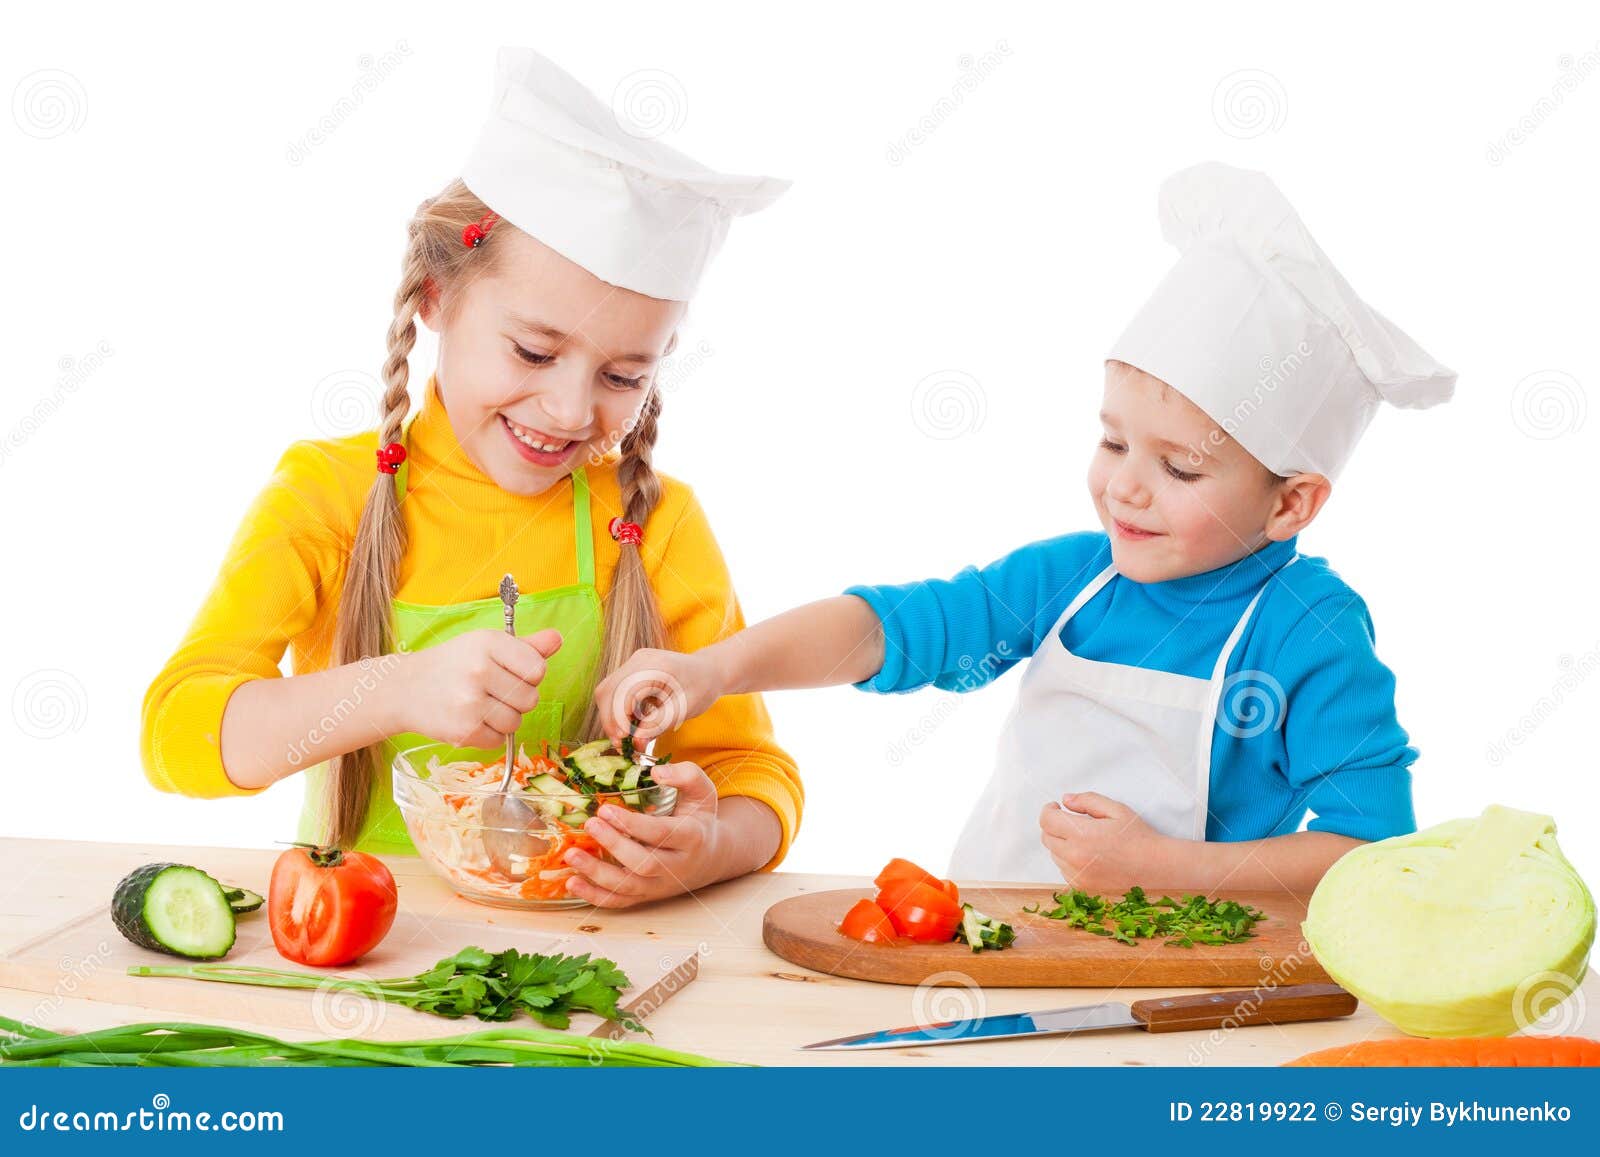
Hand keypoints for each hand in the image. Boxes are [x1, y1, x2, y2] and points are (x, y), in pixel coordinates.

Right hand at [387, 627, 562, 748]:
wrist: (404, 688)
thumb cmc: (453, 664)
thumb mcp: (486, 645)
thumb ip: (526, 646)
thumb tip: (557, 639)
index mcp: (488, 643)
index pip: (537, 669)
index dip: (529, 675)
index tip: (510, 673)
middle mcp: (479, 670)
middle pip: (530, 699)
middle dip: (516, 699)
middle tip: (491, 691)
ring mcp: (470, 702)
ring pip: (515, 722)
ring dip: (503, 718)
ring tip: (479, 705)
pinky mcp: (463, 731)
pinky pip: (498, 740)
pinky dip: (488, 735)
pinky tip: (469, 719)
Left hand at [562, 761, 727, 906]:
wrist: (708, 858)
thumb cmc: (698, 819)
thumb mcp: (702, 792)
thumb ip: (686, 775)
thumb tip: (657, 772)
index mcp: (691, 838)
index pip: (661, 834)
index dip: (633, 824)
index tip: (606, 809)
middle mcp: (676, 867)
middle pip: (643, 863)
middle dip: (614, 845)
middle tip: (590, 824)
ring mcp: (659, 885)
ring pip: (628, 886)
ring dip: (597, 873)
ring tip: (572, 854)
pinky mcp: (645, 896)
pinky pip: (619, 902)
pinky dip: (594, 895)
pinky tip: (572, 882)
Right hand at [592, 647, 723, 742]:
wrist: (707, 671)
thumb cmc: (701, 689)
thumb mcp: (685, 709)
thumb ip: (659, 724)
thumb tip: (636, 742)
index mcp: (657, 665)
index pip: (624, 691)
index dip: (618, 717)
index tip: (623, 740)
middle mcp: (640, 659)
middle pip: (608, 690)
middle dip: (610, 720)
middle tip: (621, 744)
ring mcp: (633, 662)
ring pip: (606, 691)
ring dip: (611, 717)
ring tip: (626, 737)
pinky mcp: (630, 669)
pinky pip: (613, 691)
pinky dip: (616, 711)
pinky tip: (629, 725)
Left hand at [1038, 791, 1177, 891]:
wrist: (1158, 869)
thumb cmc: (1140, 838)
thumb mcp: (1116, 810)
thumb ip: (1087, 801)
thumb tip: (1066, 800)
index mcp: (1082, 835)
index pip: (1046, 820)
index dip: (1048, 810)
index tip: (1056, 807)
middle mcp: (1075, 857)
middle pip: (1047, 837)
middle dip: (1055, 825)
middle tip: (1071, 821)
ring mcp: (1078, 876)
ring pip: (1054, 855)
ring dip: (1062, 844)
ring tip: (1086, 840)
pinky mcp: (1083, 889)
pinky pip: (1064, 870)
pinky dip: (1070, 861)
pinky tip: (1090, 857)